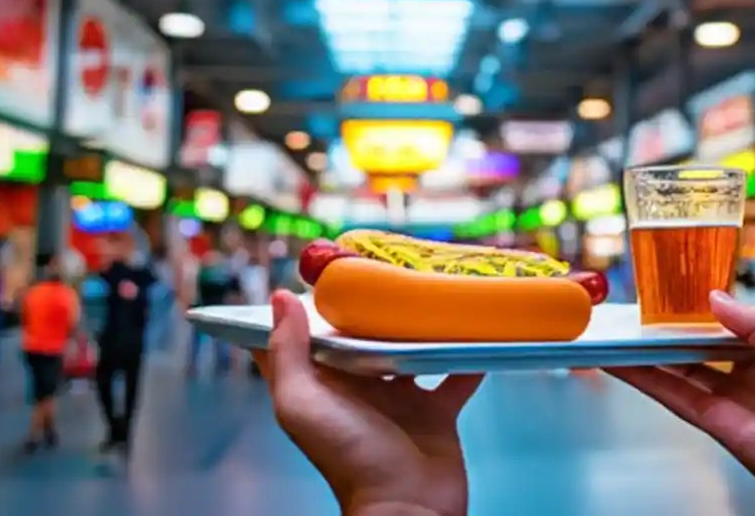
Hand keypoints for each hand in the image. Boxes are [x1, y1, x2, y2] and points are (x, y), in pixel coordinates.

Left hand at [257, 291, 482, 515]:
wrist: (409, 507)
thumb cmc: (349, 457)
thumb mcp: (302, 405)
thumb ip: (287, 352)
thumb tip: (279, 297)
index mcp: (323, 386)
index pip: (305, 340)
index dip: (304, 308)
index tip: (317, 271)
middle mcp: (359, 390)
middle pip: (362, 338)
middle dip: (371, 306)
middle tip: (387, 264)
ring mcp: (400, 400)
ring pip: (409, 350)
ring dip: (420, 325)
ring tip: (433, 287)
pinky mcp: (437, 413)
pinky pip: (455, 375)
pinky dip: (466, 354)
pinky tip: (475, 326)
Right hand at [608, 292, 754, 515]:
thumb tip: (713, 298)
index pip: (729, 326)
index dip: (701, 310)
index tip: (673, 290)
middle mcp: (746, 374)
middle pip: (697, 347)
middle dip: (667, 330)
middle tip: (635, 308)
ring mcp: (726, 398)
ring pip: (678, 369)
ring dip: (647, 352)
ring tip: (615, 331)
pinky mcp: (712, 421)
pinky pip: (674, 395)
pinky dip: (646, 379)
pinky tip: (622, 362)